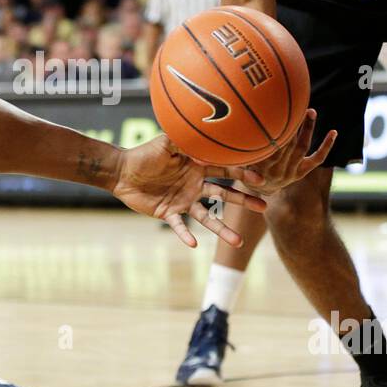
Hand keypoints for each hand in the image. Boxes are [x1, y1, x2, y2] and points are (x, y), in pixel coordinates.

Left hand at [111, 134, 268, 247]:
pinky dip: (186, 235)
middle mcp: (195, 185)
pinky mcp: (169, 213)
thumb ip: (183, 142)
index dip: (243, 175)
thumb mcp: (165, 143)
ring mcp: (183, 201)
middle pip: (225, 194)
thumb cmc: (144, 154)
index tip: (260, 180)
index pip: (225, 170)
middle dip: (244, 201)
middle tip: (264, 207)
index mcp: (197, 167)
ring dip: (222, 229)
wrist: (122, 171)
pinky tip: (194, 244)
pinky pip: (180, 226)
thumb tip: (204, 143)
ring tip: (238, 241)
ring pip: (208, 217)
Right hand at [241, 109, 336, 196]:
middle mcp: (279, 171)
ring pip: (302, 148)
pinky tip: (334, 132)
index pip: (274, 148)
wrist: (258, 188)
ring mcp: (292, 172)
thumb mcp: (237, 162)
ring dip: (308, 129)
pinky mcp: (301, 172)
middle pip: (290, 145)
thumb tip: (232, 125)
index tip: (279, 114)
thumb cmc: (244, 169)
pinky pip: (317, 159)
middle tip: (297, 106)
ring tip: (310, 111)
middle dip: (294, 125)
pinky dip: (327, 146)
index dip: (279, 132)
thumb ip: (237, 149)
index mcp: (262, 169)